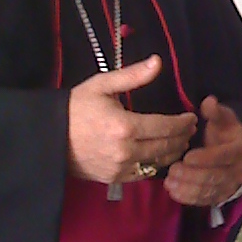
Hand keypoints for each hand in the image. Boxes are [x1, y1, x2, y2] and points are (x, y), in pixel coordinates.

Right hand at [67, 56, 197, 184]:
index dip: (183, 123)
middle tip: (190, 130)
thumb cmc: (76, 107)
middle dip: (183, 138)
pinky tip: (161, 155)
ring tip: (180, 142)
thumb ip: (133, 75)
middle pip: (166, 147)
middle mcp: (126, 151)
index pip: (166, 127)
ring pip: (158, 163)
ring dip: (173, 153)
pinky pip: (143, 174)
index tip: (191, 118)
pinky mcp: (114, 179)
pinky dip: (156, 165)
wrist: (50, 136)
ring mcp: (120, 168)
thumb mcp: (102, 85)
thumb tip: (158, 62)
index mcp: (125, 126)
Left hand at [164, 97, 241, 207]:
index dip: (206, 158)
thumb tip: (209, 102)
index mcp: (241, 149)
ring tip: (169, 182)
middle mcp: (239, 170)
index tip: (187, 157)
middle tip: (173, 170)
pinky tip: (173, 192)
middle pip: (216, 176)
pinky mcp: (221, 196)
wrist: (234, 149)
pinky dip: (189, 198)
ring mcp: (230, 186)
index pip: (224, 156)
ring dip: (188, 188)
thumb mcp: (223, 117)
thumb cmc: (225, 131)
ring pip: (209, 191)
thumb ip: (215, 111)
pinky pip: (205, 200)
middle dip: (193, 175)